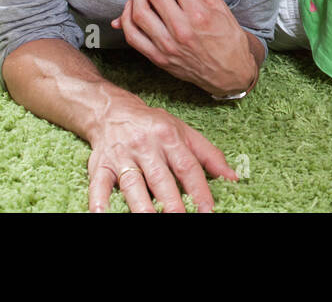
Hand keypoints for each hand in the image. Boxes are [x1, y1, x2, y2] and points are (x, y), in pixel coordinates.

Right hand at [87, 95, 236, 212]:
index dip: (199, 189)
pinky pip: (98, 184)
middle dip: (171, 202)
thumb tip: (233, 178)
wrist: (113, 111)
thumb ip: (209, 155)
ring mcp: (122, 156)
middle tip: (181, 218)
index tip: (208, 209)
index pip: (187, 166)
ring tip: (150, 220)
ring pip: (132, 184)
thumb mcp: (185, 132)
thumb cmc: (155, 126)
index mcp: (169, 137)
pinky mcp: (101, 166)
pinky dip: (98, 200)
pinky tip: (101, 214)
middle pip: (160, 178)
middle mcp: (146, 146)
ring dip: (141, 206)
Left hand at [112, 0, 256, 96]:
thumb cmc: (229, 42)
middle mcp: (181, 30)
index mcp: (200, 16)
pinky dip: (127, 19)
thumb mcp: (224, 13)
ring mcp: (167, 46)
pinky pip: (133, 36)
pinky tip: (132, 9)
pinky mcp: (158, 58)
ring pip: (139, 13)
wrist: (229, 76)